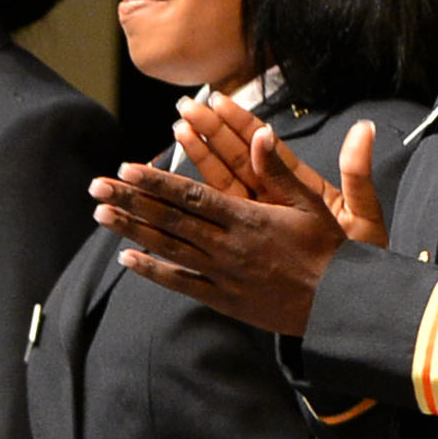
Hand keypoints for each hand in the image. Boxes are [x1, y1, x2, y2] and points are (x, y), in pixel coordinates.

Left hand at [105, 113, 382, 336]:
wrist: (341, 306)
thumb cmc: (330, 250)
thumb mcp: (312, 204)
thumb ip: (280, 170)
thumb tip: (261, 132)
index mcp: (248, 217)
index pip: (192, 195)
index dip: (156, 182)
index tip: (126, 169)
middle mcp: (228, 245)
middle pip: (170, 219)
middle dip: (130, 201)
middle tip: (96, 186)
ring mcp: (223, 274)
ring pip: (169, 248)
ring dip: (132, 231)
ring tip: (101, 215)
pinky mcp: (224, 298)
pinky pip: (182, 283)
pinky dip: (153, 271)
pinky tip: (127, 259)